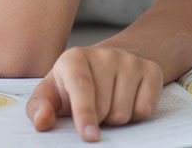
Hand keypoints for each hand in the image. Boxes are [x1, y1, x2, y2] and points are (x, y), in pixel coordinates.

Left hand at [25, 46, 163, 141]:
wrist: (107, 63)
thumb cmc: (73, 85)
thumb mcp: (51, 93)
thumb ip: (40, 108)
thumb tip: (42, 122)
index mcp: (74, 58)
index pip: (82, 87)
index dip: (84, 114)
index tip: (89, 136)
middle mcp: (105, 54)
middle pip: (105, 108)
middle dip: (98, 119)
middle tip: (94, 108)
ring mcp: (130, 60)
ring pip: (125, 112)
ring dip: (115, 118)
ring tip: (108, 103)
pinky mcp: (151, 69)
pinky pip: (145, 109)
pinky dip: (136, 115)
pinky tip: (127, 100)